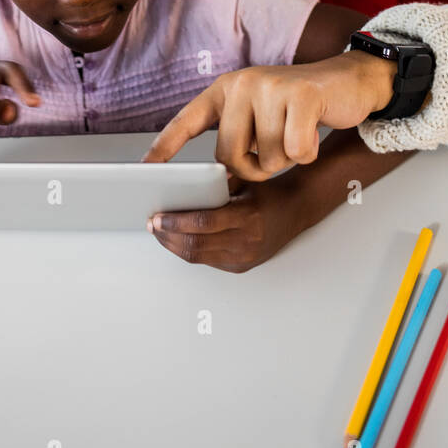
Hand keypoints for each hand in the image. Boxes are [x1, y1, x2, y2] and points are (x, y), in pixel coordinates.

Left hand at [143, 52, 394, 179]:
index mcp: (224, 90)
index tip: (145, 168)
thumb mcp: (259, 118)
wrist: (347, 81)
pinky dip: (307, 152)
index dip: (165, 146)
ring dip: (285, 159)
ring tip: (296, 133)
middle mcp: (241, 83)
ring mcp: (271, 87)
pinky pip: (295, 150)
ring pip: (265, 158)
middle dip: (252, 169)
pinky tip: (313, 130)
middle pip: (229, 156)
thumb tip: (219, 185)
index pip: (187, 120)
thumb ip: (235, 141)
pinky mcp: (302, 95)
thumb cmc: (298, 109)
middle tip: (272, 153)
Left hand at [147, 171, 303, 272]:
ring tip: (159, 232)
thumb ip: (213, 184)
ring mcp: (243, 258)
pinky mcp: (240, 267)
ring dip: (174, 245)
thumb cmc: (267, 192)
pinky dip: (188, 250)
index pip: (204, 223)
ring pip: (198, 257)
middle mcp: (246, 241)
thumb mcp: (243, 180)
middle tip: (152, 224)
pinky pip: (207, 260)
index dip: (176, 222)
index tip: (158, 217)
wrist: (295, 210)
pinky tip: (177, 239)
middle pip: (196, 245)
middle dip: (168, 236)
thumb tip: (177, 186)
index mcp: (247, 217)